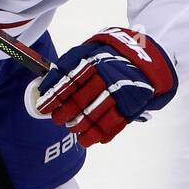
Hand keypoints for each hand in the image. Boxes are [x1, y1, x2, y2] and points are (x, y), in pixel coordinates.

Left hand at [32, 27, 177, 146]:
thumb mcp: (90, 49)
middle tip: (58, 119)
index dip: (53, 96)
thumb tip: (46, 83)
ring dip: (79, 126)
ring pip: (94, 114)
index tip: (42, 107)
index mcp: (94, 60)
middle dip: (64, 113)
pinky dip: (97, 134)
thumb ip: (69, 63)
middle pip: (80, 100)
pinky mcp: (131, 105)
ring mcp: (119, 92)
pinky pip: (112, 124)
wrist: (146, 57)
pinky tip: (86, 139)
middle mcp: (106, 76)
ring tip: (71, 130)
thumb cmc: (110, 54)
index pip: (68, 80)